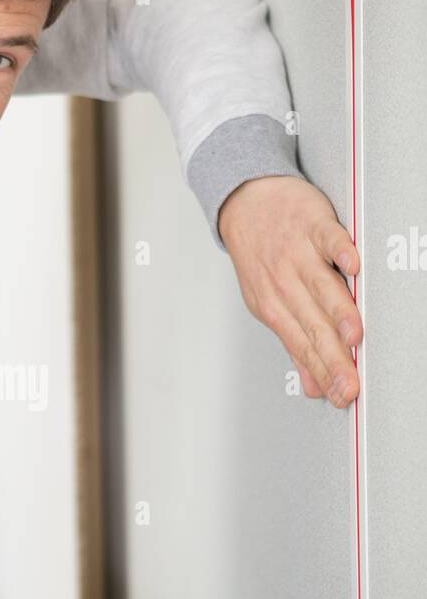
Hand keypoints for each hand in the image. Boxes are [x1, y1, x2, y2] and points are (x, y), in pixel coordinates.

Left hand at [217, 175, 362, 407]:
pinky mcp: (311, 224)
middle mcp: (283, 283)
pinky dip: (340, 251)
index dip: (321, 374)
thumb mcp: (269, 301)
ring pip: (320, 287)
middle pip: (312, 326)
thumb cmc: (261, 253)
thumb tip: (313, 386)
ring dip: (338, 312)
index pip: (301, 348)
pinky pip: (328, 239)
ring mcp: (297, 253)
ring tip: (354, 336)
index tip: (341, 396)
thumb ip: (295, 342)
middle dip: (332, 358)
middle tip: (350, 383)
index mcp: (274, 306)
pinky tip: (353, 267)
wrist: (245, 202)